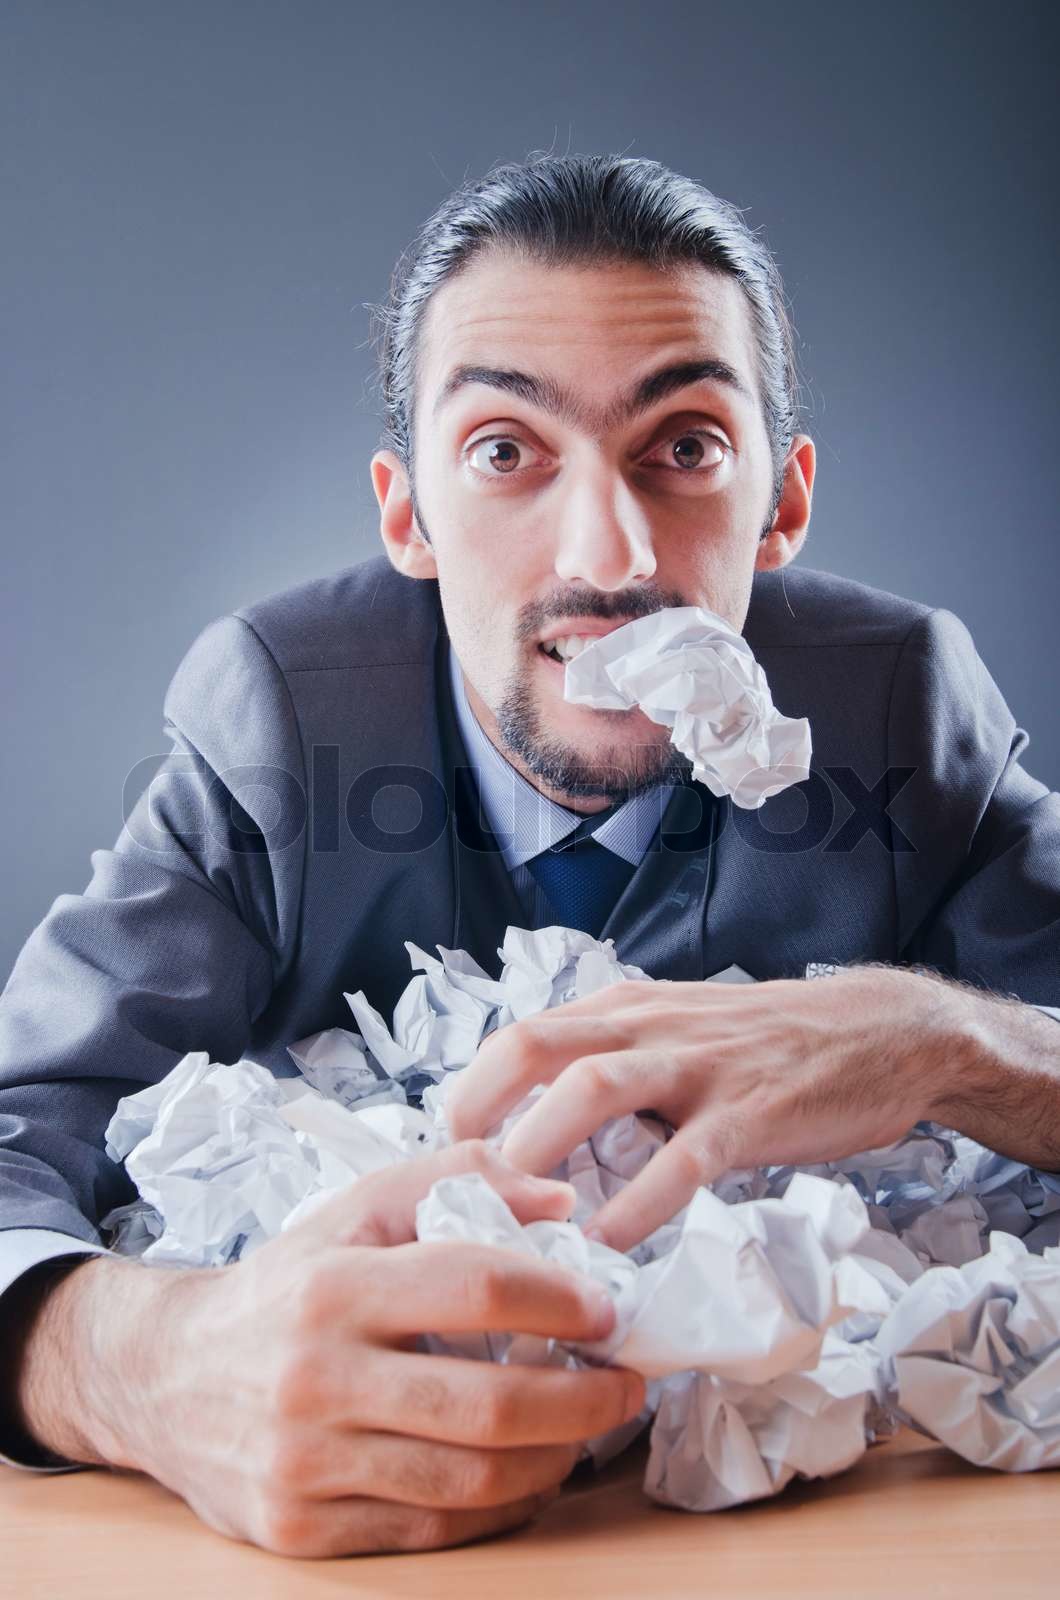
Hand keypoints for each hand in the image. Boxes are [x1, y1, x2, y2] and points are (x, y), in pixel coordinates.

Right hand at [13, 1143, 644, 1556]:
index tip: (605, 1305)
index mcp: (331, 1287)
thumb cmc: (284, 1286)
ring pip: (469, 1479)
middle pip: (486, 1404)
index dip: (559, 1295)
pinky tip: (530, 1472)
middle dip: (582, 1398)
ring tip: (587, 1427)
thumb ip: (454, 1179)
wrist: (164, 1376)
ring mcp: (304, 1465)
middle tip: (625, 1383)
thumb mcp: (353, 1209)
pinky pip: (431, 1528)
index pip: (474, 1286)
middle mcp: (313, 1378)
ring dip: (555, 1458)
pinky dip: (499, 1506)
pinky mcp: (300, 1531)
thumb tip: (559, 1200)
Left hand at [447, 966, 962, 1251]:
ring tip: (511, 1216)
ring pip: (595, 1086)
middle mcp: (648, 1026)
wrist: (880, 1034)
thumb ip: (617, 1069)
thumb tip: (544, 1139)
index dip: (471, 1094)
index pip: (520, 1036)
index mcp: (624, 1009)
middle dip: (482, 1113)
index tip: (449, 1159)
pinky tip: (610, 1246)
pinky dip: (639, 1203)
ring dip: (541, 1148)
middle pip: (536, 1046)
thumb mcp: (678, 1034)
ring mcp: (698, 1066)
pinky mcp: (748, 1113)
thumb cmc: (767, 1047)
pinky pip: (682, 1158)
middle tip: (455, 1188)